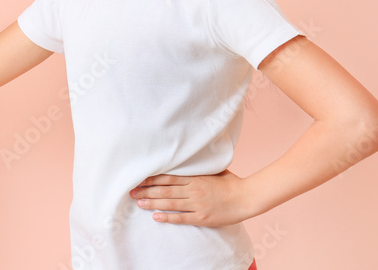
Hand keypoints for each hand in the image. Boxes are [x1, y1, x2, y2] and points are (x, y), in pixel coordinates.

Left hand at [129, 170, 251, 227]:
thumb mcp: (212, 171)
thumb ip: (197, 168)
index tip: (138, 178)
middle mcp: (193, 190)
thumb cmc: (230, 183)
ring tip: (139, 202)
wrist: (246, 198)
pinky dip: (168, 217)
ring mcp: (197, 204)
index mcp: (195, 178)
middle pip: (165, 190)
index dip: (151, 178)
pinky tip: (156, 217)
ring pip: (170, 203)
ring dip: (152, 203)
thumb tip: (186, 159)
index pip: (168, 177)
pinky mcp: (202, 217)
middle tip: (131, 191)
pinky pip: (181, 218)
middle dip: (146, 190)